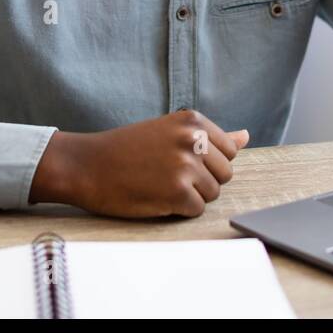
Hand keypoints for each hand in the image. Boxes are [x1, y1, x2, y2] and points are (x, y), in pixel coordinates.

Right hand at [28, 109, 249, 217]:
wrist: (87, 165)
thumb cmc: (127, 150)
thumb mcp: (169, 132)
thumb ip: (211, 136)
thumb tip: (245, 136)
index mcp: (194, 121)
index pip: (229, 152)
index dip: (206, 163)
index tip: (177, 160)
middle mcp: (194, 139)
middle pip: (224, 175)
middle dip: (201, 181)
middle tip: (166, 174)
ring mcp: (187, 165)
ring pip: (212, 194)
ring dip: (189, 196)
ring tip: (159, 184)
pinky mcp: (178, 192)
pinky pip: (196, 210)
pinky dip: (178, 210)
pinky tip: (155, 197)